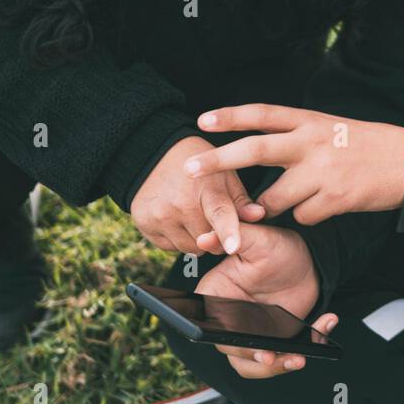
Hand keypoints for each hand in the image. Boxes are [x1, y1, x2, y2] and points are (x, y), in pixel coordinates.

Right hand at [130, 136, 266, 254]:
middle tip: (212, 217)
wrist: (155, 155)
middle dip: (216, 235)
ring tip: (193, 214)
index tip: (234, 247)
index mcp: (207, 188)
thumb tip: (259, 215)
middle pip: (208, 240)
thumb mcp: (226, 175)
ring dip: (196, 239)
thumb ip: (242, 200)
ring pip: (190, 248)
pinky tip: (177, 218)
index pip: (220, 214)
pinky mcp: (144, 224)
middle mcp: (180, 203)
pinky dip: (177, 238)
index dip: (228, 232)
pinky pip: (170, 247)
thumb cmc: (201, 168)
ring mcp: (160, 215)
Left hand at [181, 105, 403, 224]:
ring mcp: (323, 171)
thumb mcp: (333, 128)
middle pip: (255, 150)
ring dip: (268, 208)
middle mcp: (313, 142)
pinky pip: (303, 217)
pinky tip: (327, 207)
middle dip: (218, 161)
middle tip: (189, 170)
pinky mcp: (336, 199)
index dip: (231, 116)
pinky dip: (308, 217)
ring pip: (274, 198)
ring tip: (279, 206)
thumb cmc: (369, 146)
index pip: (264, 114)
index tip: (203, 120)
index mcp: (311, 121)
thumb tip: (262, 145)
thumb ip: (299, 135)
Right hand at [195, 223, 337, 378]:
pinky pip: (280, 358)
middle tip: (276, 357)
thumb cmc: (278, 247)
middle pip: (233, 352)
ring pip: (254, 364)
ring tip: (298, 358)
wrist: (309, 260)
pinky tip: (321, 329)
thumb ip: (234, 237)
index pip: (211, 327)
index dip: (228, 342)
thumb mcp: (258, 239)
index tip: (251, 345)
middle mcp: (229, 319)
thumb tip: (205, 239)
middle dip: (257, 361)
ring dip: (276, 366)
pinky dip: (300, 353)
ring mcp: (250, 332)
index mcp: (215, 297)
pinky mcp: (272, 340)